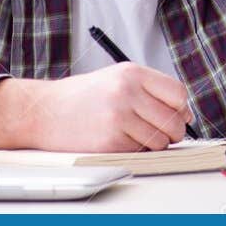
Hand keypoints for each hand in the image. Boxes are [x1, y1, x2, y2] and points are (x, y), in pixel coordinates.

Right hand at [0, 64, 192, 151]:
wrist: (43, 112)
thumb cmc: (81, 97)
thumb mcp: (116, 78)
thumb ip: (148, 90)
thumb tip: (183, 113)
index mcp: (132, 73)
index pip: (178, 93)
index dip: (181, 109)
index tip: (178, 116)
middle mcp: (127, 92)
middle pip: (173, 120)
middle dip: (172, 132)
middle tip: (160, 133)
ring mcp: (118, 117)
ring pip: (160, 141)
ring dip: (154, 144)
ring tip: (135, 136)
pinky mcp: (109, 141)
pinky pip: (140, 152)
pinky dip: (135, 152)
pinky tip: (120, 142)